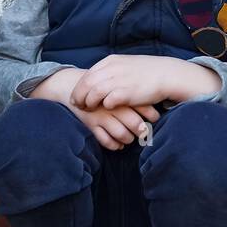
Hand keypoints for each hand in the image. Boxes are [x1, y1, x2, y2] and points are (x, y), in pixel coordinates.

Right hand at [28, 66, 158, 150]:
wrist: (72, 85)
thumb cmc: (100, 86)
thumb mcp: (114, 82)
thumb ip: (131, 89)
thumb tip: (154, 97)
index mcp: (120, 93)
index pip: (141, 105)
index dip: (151, 115)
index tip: (154, 119)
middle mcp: (111, 105)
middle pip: (133, 122)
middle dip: (141, 130)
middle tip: (144, 133)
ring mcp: (100, 115)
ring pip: (120, 133)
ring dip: (128, 139)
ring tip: (130, 138)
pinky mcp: (91, 124)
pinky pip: (105, 140)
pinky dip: (114, 145)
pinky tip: (119, 144)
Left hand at [70, 54, 219, 110]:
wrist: (166, 74)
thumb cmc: (147, 71)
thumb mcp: (126, 64)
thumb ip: (112, 69)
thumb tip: (99, 78)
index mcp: (111, 61)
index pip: (87, 74)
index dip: (79, 86)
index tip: (77, 95)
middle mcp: (112, 69)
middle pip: (86, 83)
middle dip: (79, 95)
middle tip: (77, 105)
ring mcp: (118, 81)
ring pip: (93, 93)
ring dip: (88, 102)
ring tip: (88, 109)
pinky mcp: (125, 93)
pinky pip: (107, 102)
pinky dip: (104, 107)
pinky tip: (106, 110)